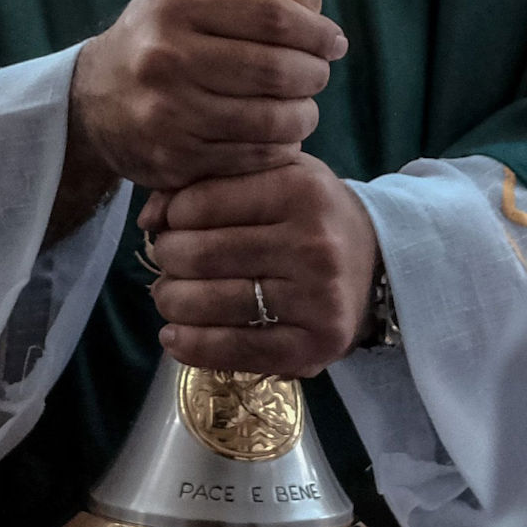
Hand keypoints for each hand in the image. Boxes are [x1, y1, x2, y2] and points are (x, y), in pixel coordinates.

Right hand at [66, 0, 344, 202]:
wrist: (91, 101)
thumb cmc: (154, 40)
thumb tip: (309, 0)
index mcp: (174, 7)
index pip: (272, 17)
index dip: (316, 31)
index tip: (333, 41)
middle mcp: (165, 58)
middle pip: (276, 70)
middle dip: (313, 74)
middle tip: (319, 74)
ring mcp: (167, 114)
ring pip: (270, 120)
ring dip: (303, 116)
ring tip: (304, 108)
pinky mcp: (172, 160)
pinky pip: (250, 157)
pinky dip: (278, 148)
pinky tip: (281, 136)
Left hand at [146, 155, 380, 374]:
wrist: (377, 262)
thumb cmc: (311, 213)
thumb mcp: (273, 175)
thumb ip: (210, 182)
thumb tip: (148, 219)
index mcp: (300, 190)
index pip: (203, 202)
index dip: (172, 216)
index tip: (170, 225)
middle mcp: (313, 244)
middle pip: (201, 255)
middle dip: (167, 260)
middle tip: (167, 263)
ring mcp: (316, 299)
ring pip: (211, 303)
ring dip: (172, 303)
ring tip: (168, 297)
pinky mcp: (314, 346)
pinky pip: (236, 350)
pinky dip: (194, 346)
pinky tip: (174, 338)